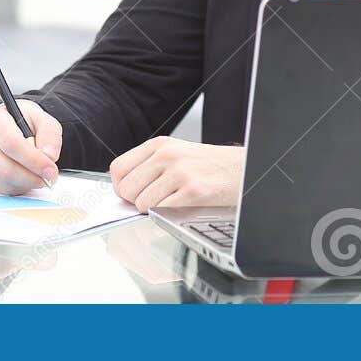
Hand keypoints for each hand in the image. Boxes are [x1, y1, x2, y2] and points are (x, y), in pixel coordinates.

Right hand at [0, 100, 62, 193]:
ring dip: (27, 182)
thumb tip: (49, 155)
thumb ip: (50, 134)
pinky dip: (19, 186)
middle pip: (5, 168)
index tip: (50, 168)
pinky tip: (25, 175)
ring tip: (39, 174)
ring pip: (3, 181)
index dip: (33, 159)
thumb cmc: (24, 122)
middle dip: (32, 176)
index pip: (11, 143)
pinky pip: (1, 188)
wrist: (12, 127)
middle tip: (50, 177)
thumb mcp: (43, 120)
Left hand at [108, 137, 243, 212]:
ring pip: (141, 203)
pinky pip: (161, 211)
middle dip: (135, 201)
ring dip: (152, 210)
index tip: (130, 194)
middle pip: (126, 189)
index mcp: (160, 145)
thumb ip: (150, 165)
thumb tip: (124, 189)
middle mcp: (167, 155)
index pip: (118, 168)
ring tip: (170, 203)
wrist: (242, 169)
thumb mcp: (176, 153)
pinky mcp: (193, 191)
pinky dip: (166, 215)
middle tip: (151, 202)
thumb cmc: (209, 165)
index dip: (120, 187)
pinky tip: (180, 207)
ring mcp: (180, 172)